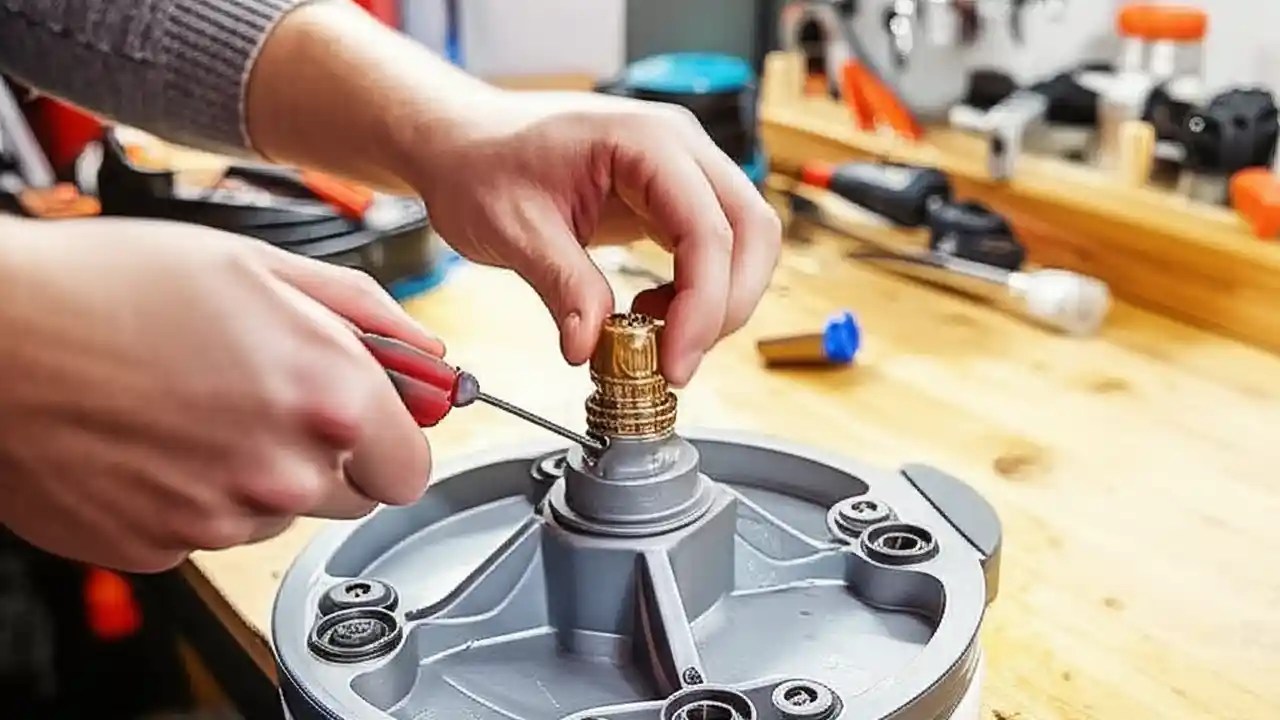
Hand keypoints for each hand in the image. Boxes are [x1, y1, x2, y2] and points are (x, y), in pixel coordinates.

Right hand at [0, 217, 438, 571]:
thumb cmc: (113, 286)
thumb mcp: (262, 267)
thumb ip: (366, 316)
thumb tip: (429, 354)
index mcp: (327, 401)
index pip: (412, 467)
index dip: (392, 439)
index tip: (369, 420)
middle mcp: (283, 472)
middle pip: (351, 495)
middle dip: (327, 452)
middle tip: (264, 395)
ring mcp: (219, 519)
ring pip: (277, 512)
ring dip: (255, 472)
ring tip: (193, 407)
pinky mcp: (158, 549)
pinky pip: (208, 532)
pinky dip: (193, 496)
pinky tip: (156, 441)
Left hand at [244, 2, 780, 385]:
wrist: (461, 141)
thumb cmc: (480, 164)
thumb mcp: (512, 229)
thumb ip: (561, 286)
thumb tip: (589, 348)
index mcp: (645, 141)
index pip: (708, 230)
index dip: (703, 306)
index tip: (673, 364)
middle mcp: (679, 146)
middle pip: (751, 232)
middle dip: (726, 307)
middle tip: (678, 363)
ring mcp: (681, 168)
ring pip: (743, 241)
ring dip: (718, 302)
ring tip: (657, 338)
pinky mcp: (671, 195)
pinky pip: (712, 247)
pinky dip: (698, 292)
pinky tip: (650, 313)